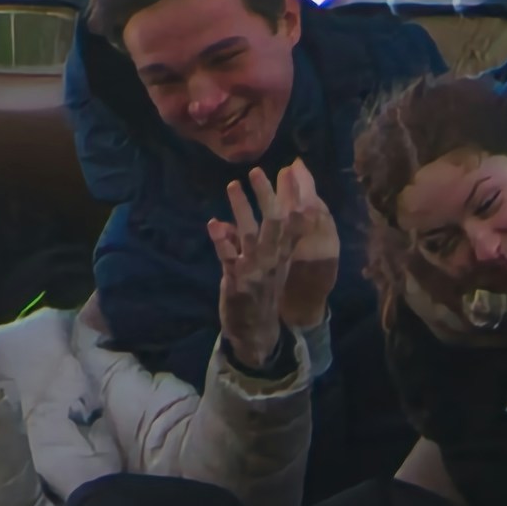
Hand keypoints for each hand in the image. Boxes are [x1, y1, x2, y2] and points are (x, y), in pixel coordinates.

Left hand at [211, 165, 335, 368]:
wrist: (257, 333)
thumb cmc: (261, 296)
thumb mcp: (270, 267)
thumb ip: (259, 241)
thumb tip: (258, 212)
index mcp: (282, 255)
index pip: (292, 221)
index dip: (292, 197)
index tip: (292, 172)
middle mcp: (273, 260)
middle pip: (273, 223)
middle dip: (265, 196)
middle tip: (257, 171)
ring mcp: (256, 270)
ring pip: (250, 234)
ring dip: (241, 209)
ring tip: (233, 186)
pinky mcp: (238, 282)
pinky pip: (229, 258)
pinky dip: (221, 241)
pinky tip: (214, 225)